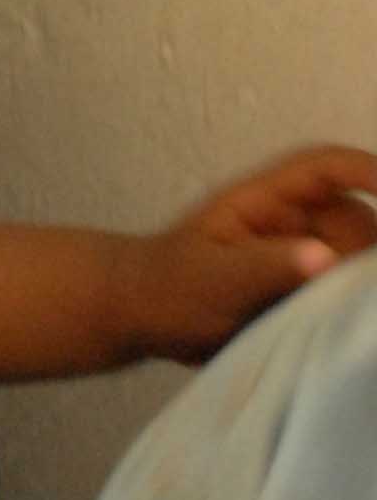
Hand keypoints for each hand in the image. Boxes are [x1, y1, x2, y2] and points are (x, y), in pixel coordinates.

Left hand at [137, 144, 376, 361]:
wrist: (144, 319)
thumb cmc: (167, 286)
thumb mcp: (213, 277)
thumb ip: (264, 267)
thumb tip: (323, 257)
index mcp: (266, 198)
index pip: (326, 168)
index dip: (369, 172)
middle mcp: (292, 220)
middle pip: (358, 220)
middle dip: (370, 253)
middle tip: (363, 295)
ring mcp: (301, 254)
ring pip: (357, 259)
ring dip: (361, 285)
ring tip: (358, 317)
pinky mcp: (304, 288)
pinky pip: (343, 290)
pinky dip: (352, 306)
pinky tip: (353, 331)